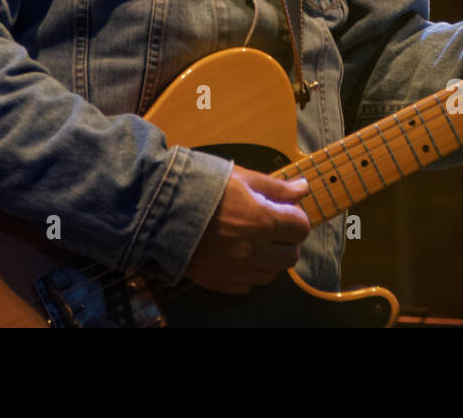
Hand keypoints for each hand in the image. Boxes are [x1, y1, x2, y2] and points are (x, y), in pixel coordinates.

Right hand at [184, 165, 310, 294]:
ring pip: (272, 274)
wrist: (159, 209)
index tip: (284, 210)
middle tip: (271, 226)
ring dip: (270, 258)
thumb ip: (275, 186)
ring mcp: (238, 270)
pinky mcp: (220, 282)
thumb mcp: (240, 177)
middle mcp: (255, 251)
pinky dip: (249, 272)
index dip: (296, 217)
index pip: (300, 228)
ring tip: (255, 242)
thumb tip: (303, 188)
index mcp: (264, 221)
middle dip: (286, 240)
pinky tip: (238, 256)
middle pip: (290, 256)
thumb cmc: (202, 185)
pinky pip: (247, 285)